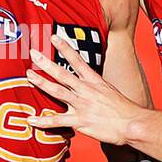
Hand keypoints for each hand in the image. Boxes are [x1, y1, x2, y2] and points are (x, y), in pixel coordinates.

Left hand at [25, 34, 141, 144]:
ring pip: (57, 91)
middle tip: (33, 52)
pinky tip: (30, 119)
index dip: (65, 48)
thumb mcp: (110, 91)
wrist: (132, 123)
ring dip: (41, 82)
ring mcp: (81, 105)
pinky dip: (42, 121)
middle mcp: (85, 90)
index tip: (54, 37)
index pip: (77, 60)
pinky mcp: (79, 121)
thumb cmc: (124, 110)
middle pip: (62, 73)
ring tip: (28, 75)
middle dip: (46, 62)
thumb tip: (87, 84)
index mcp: (94, 81)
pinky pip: (57, 120)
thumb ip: (95, 87)